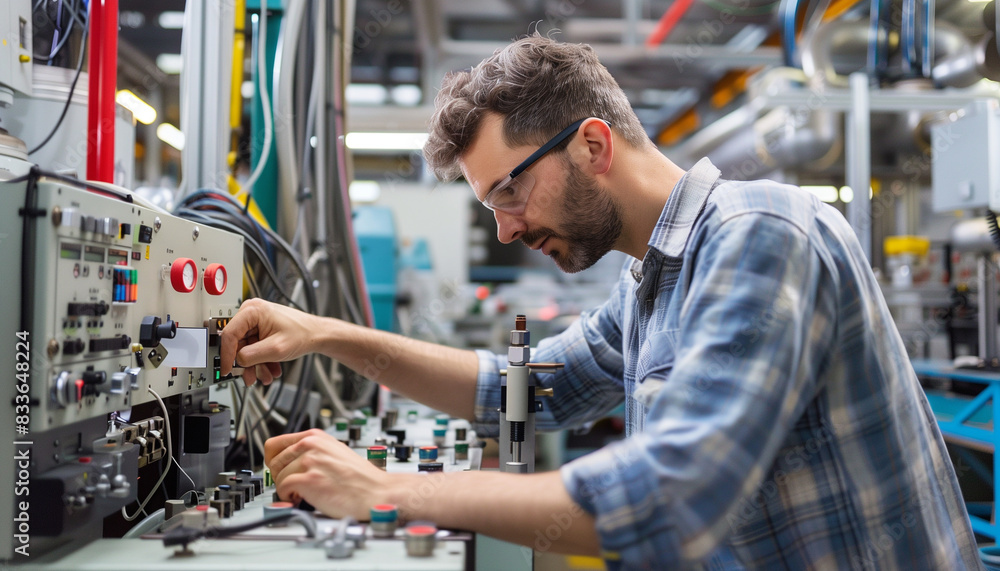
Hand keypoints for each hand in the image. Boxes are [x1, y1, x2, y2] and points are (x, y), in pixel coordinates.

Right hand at [219, 298, 318, 385]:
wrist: (317, 335)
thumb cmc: (303, 334)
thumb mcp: (275, 349)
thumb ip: (251, 355)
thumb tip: (237, 361)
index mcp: (253, 310)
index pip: (229, 334)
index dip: (226, 355)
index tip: (227, 370)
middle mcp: (252, 313)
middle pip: (238, 343)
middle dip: (246, 363)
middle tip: (250, 377)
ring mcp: (257, 321)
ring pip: (247, 348)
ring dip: (255, 364)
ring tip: (266, 375)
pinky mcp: (261, 329)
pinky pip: (254, 348)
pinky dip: (261, 360)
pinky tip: (271, 368)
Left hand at [265, 429, 386, 519]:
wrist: (376, 491)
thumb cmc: (360, 476)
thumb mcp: (334, 451)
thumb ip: (312, 451)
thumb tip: (289, 459)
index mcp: (315, 436)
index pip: (274, 444)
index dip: (272, 460)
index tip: (277, 469)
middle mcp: (311, 445)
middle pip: (273, 462)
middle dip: (281, 476)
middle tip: (294, 485)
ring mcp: (310, 461)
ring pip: (278, 477)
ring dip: (287, 489)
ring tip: (303, 493)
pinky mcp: (309, 480)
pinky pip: (283, 489)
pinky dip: (288, 498)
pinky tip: (301, 499)